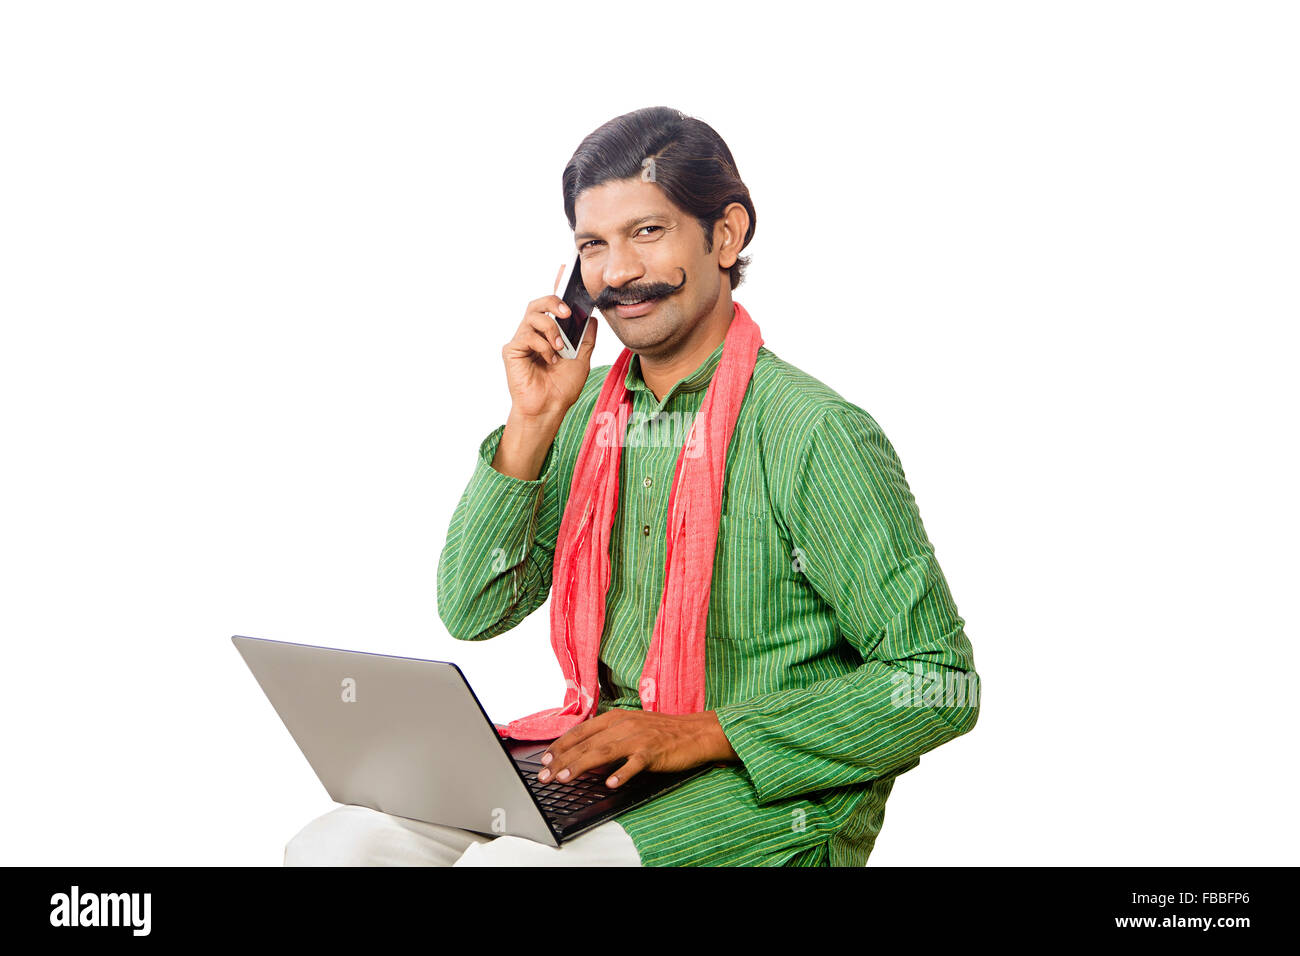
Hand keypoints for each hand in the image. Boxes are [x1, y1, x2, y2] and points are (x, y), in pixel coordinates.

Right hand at [501, 264, 597, 422]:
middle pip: (538, 304)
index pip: (552, 305)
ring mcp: (522, 341)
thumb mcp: (582, 359)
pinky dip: (542, 346)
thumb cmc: (562, 387)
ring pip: (532, 317)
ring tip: (559, 348)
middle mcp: (534, 333)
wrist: (549, 408)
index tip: (564, 267)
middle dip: (553, 302)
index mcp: (550, 333)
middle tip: (565, 313)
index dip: (557, 285)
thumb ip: (586, 338)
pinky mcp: (512, 351)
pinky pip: (527, 336)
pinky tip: (549, 360)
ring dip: (550, 330)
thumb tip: (592, 317)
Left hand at [537, 709, 738, 788]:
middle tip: (546, 775)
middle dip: (563, 760)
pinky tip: (610, 783)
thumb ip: (608, 741)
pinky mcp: (653, 751)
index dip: (561, 746)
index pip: (581, 731)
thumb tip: (585, 759)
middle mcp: (624, 724)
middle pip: (587, 743)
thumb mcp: (631, 731)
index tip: (545, 760)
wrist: (696, 732)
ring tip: (566, 778)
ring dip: (582, 765)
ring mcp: (638, 737)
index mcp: (616, 718)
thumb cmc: (663, 733)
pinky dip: (621, 773)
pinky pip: (635, 763)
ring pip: (604, 751)